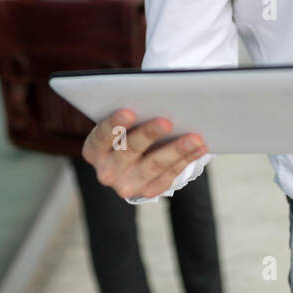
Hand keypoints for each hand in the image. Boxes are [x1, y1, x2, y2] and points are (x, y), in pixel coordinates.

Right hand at [82, 109, 207, 199]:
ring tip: (195, 138)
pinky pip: (168, 176)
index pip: (102, 136)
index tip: (129, 112)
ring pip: (153, 166)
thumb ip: (129, 116)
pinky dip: (185, 160)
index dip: (115, 124)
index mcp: (93, 150)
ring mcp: (126, 185)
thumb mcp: (119, 125)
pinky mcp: (147, 192)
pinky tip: (199, 149)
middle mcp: (106, 171)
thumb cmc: (125, 131)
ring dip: (176, 150)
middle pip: (129, 150)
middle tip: (167, 122)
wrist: (129, 162)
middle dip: (149, 135)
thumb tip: (153, 100)